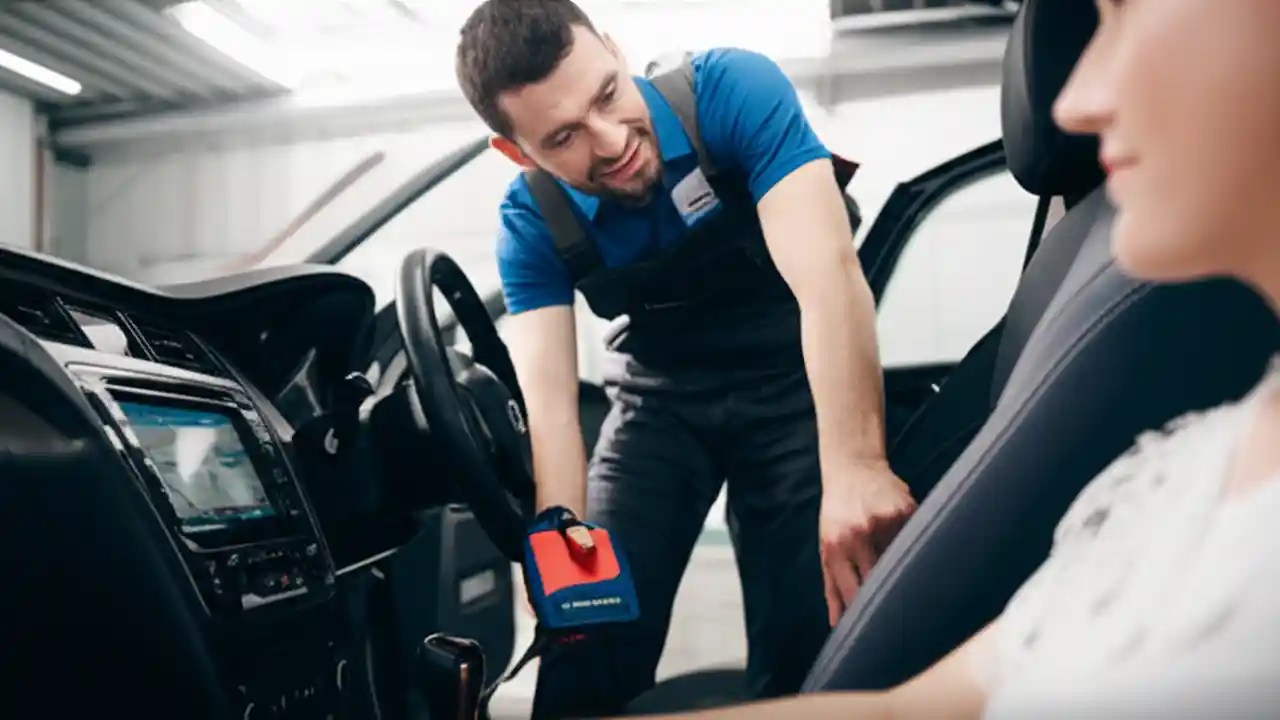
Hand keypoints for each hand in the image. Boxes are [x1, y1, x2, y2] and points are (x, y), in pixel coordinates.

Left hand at [819, 462, 915, 626]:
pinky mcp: (906, 509)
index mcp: (836, 547)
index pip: (855, 593)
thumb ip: (831, 587)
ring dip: (909, 573)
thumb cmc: (837, 514)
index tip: (879, 630)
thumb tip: (837, 624)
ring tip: (917, 585)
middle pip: (881, 579)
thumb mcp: (826, 546)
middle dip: (890, 598)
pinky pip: (917, 538)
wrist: (852, 467)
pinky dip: (919, 548)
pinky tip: (921, 550)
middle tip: (904, 616)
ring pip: (904, 561)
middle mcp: (858, 534)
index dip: (867, 615)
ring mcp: (883, 521)